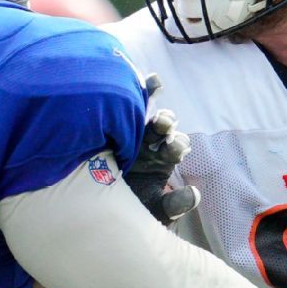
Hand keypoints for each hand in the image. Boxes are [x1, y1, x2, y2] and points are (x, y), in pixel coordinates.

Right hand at [125, 73, 198, 223]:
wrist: (91, 209)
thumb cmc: (126, 211)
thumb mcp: (152, 211)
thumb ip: (173, 204)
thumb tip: (195, 193)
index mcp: (161, 161)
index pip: (175, 147)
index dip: (176, 145)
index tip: (173, 147)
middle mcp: (148, 144)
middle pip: (162, 127)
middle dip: (165, 122)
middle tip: (162, 124)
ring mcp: (128, 132)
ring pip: (143, 111)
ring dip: (150, 99)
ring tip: (153, 85)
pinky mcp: (110, 125)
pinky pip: (123, 105)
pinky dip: (134, 89)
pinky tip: (138, 76)